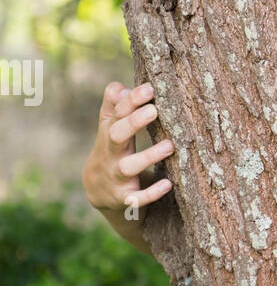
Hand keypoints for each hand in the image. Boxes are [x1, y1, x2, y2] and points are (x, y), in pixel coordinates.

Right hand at [82, 81, 172, 248]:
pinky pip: (136, 198)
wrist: (97, 192)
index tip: (149, 89)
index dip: (131, 101)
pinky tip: (168, 184)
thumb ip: (114, 107)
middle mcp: (110, 154)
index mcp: (109, 134)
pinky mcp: (124, 200)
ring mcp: (116, 178)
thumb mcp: (109, 129)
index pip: (117, 114)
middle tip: (154, 110)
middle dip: (133, 122)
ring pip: (127, 167)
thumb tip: (119, 86)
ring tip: (170, 146)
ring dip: (148, 157)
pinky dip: (151, 193)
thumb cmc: (111, 152)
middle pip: (116, 135)